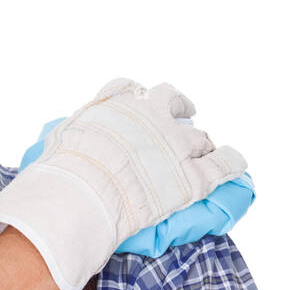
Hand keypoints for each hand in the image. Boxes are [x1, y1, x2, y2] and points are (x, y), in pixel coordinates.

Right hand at [0, 78, 246, 289]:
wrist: (78, 199)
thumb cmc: (58, 178)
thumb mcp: (54, 144)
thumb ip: (63, 139)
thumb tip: (52, 148)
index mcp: (114, 104)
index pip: (130, 90)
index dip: (139, 100)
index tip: (142, 106)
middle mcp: (149, 113)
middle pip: (170, 105)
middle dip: (174, 116)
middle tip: (178, 126)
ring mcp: (174, 144)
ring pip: (197, 136)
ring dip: (198, 145)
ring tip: (202, 155)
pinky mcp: (193, 176)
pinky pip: (223, 163)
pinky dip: (232, 162)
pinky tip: (237, 164)